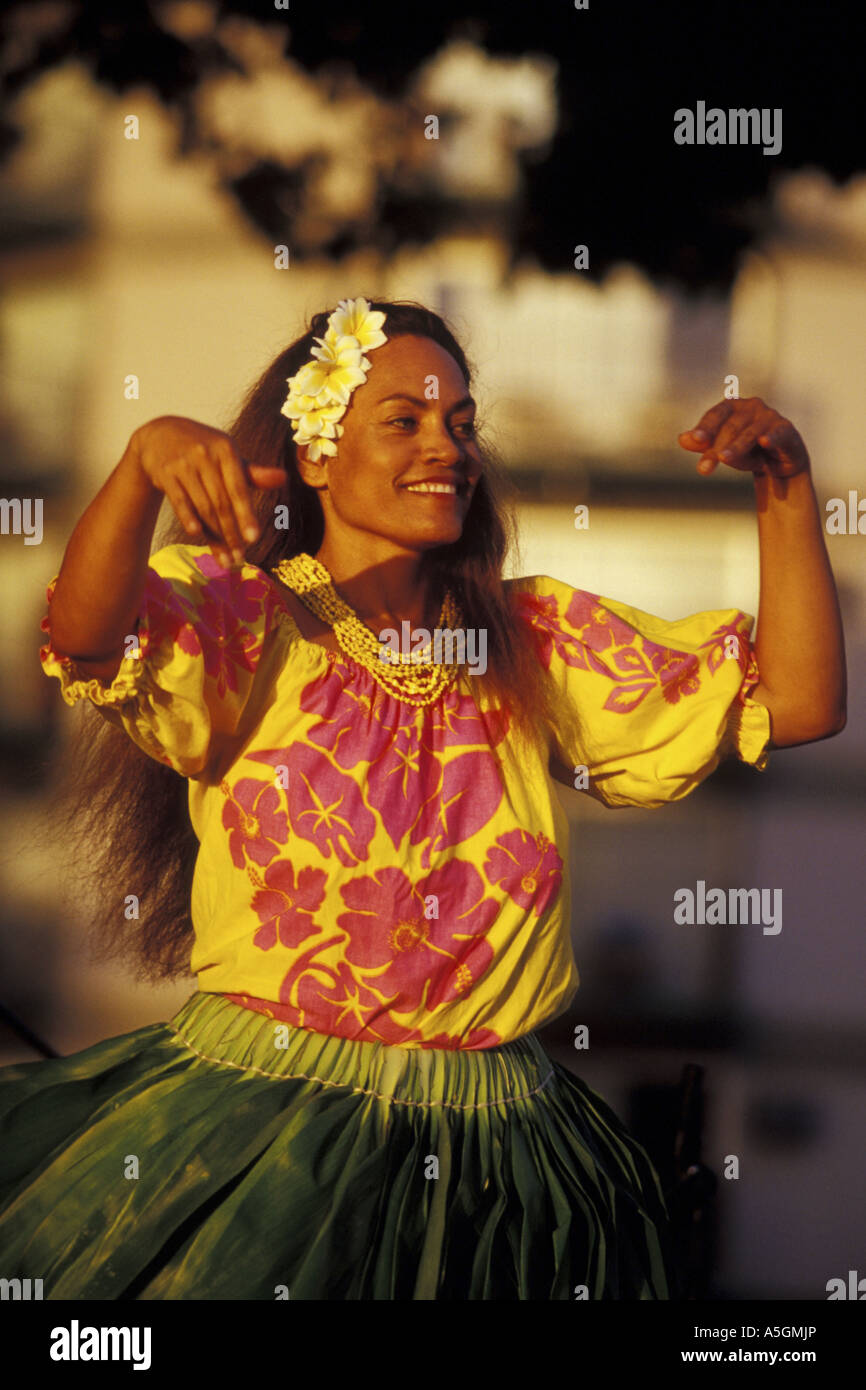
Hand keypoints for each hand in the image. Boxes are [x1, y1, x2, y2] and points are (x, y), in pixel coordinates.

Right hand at [132, 416, 286, 565]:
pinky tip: (197, 534)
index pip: (238, 489)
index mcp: (226, 450)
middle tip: (241, 558)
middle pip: (220, 502)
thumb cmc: (205, 450)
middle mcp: (204, 455)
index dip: (246, 515)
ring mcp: (183, 465)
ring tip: (226, 559)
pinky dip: (187, 517)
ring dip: (214, 536)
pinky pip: (178, 501)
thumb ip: (253, 473)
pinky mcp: (164, 474)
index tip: (254, 539)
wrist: (161, 434)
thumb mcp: (228, 456)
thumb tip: (283, 478)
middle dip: (231, 534)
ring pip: (202, 506)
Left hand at [678, 397, 810, 478]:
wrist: (776, 462)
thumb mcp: (720, 448)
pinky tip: (764, 442)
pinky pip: (778, 433)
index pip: (715, 416)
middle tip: (704, 469)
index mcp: (731, 407)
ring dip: (737, 447)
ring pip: (750, 433)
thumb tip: (682, 439)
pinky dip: (772, 437)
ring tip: (724, 459)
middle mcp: (751, 407)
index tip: (696, 441)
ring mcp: (770, 416)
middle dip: (716, 448)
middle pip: (730, 427)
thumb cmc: (744, 450)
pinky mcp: (786, 429)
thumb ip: (702, 444)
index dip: (705, 428)